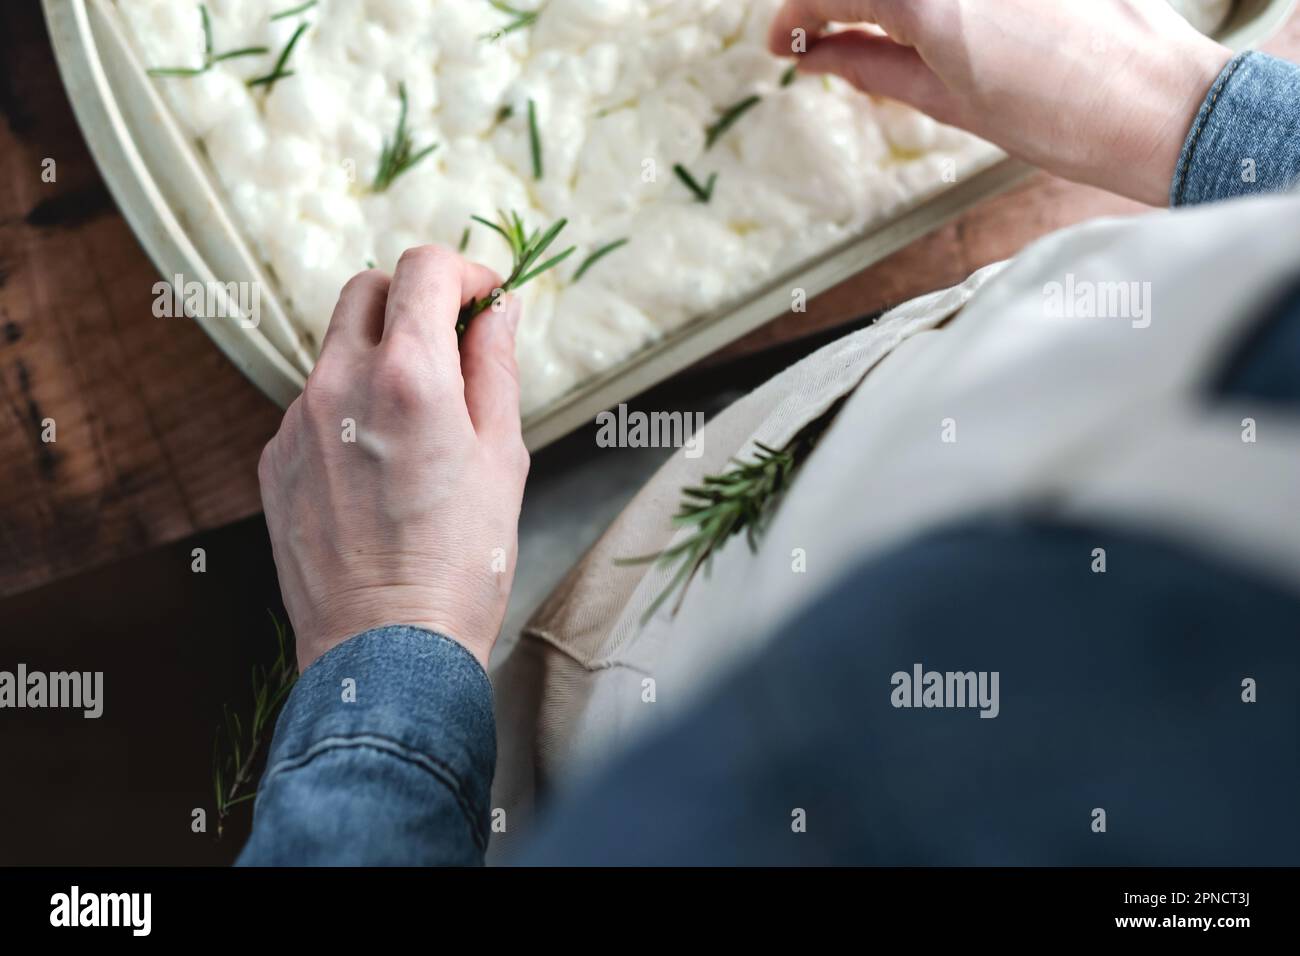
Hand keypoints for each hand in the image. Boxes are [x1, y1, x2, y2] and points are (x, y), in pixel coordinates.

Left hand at [258, 247, 529, 672]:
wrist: (386, 650)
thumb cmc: (461, 564)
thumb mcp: (503, 457)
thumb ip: (497, 368)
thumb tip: (500, 312)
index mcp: (409, 376)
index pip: (424, 269)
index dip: (465, 272)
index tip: (487, 298)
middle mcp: (339, 384)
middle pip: (367, 290)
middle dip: (413, 299)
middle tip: (452, 342)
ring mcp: (296, 422)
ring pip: (337, 350)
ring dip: (381, 357)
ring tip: (419, 423)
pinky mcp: (275, 460)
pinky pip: (313, 405)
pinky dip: (349, 409)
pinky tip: (379, 467)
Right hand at [770, 0, 1233, 204]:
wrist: (1156, 105)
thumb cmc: (1061, 118)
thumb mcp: (949, 100)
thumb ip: (871, 67)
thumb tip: (817, 55)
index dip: (796, 15)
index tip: (783, 43)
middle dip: (832, 1)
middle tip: (818, 33)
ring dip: (881, 1)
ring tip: (870, 30)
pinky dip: (924, 1)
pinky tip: (924, 19)